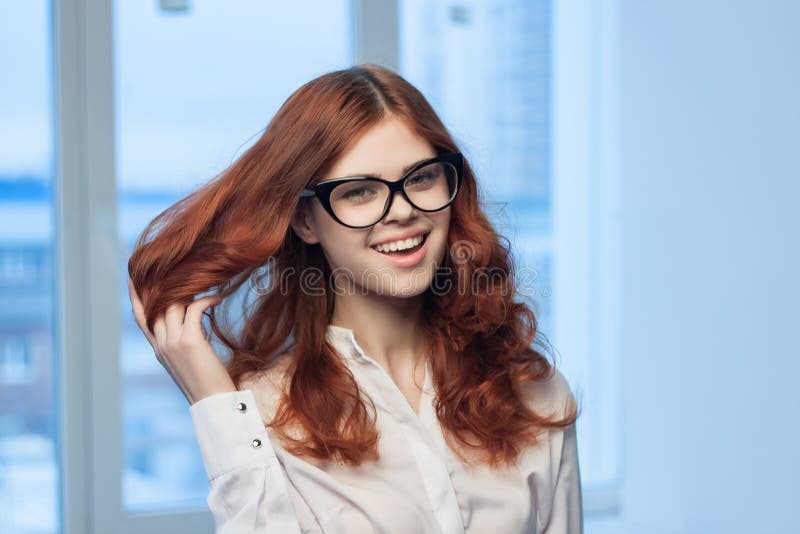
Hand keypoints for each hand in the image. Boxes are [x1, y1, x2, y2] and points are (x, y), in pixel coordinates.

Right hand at [128, 278, 235, 404]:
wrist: (213, 403)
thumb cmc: (208, 384)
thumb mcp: (188, 362)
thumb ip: (182, 344)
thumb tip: (192, 325)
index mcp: (159, 351)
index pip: (142, 320)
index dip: (136, 300)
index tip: (133, 281)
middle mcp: (161, 345)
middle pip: (154, 307)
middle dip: (160, 286)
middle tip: (172, 269)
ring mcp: (173, 343)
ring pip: (172, 304)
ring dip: (189, 291)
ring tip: (204, 284)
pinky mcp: (189, 341)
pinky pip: (194, 309)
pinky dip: (206, 300)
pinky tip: (217, 298)